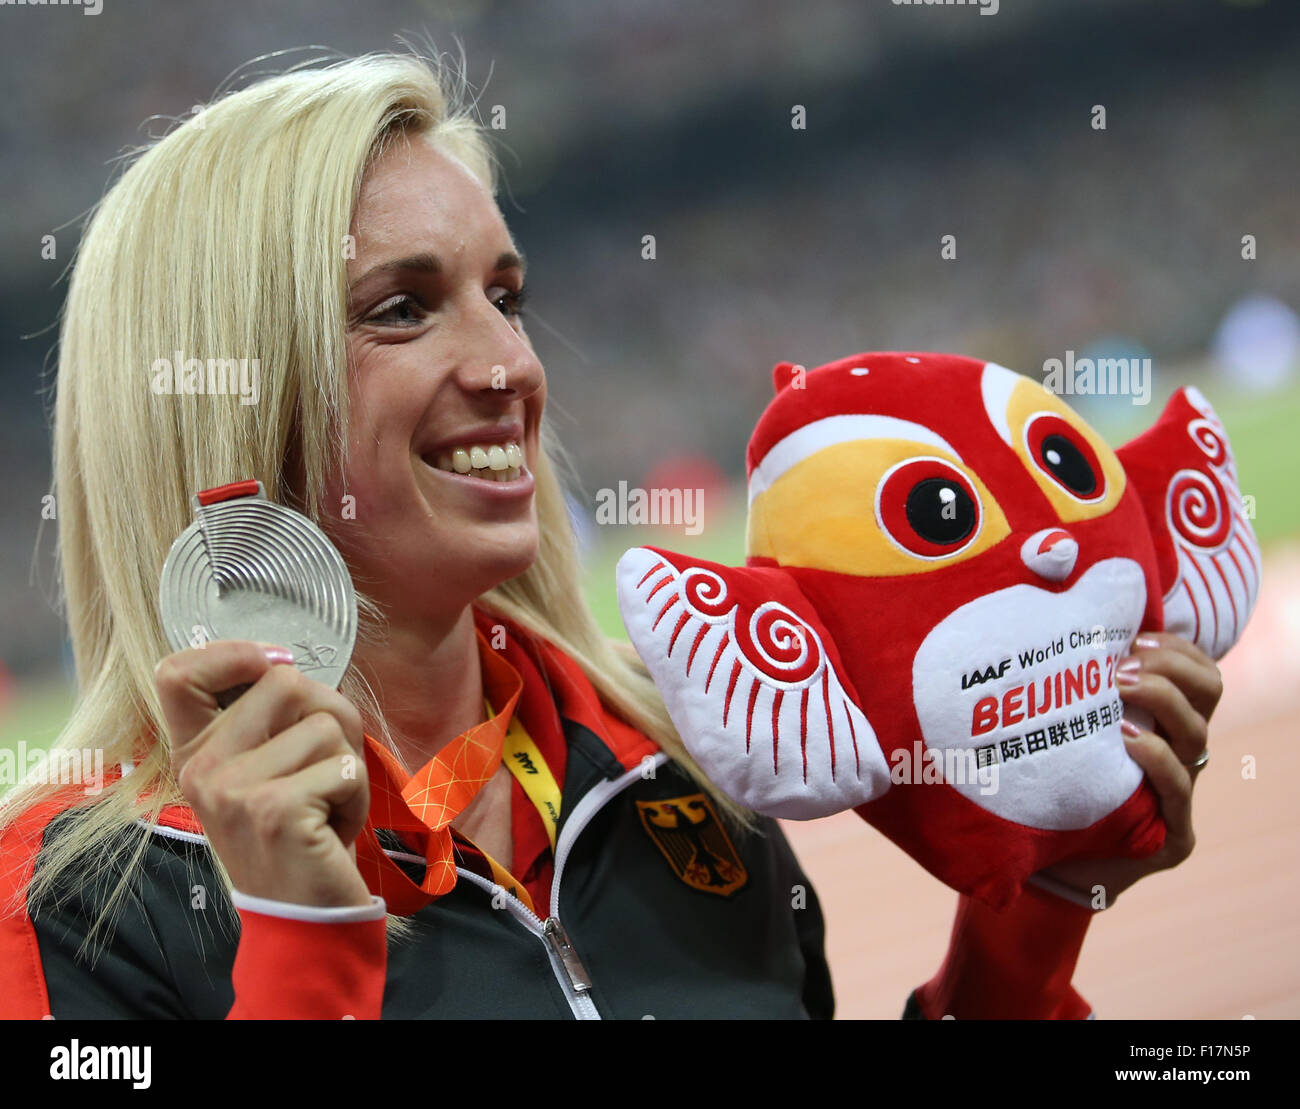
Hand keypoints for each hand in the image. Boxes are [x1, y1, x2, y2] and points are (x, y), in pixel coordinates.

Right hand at [154, 641, 372, 907]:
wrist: (303, 916)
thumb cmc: (301, 830)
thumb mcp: (270, 767)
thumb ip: (271, 714)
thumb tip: (285, 662)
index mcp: (195, 751)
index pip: (178, 673)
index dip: (233, 652)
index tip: (273, 665)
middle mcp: (202, 767)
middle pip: (286, 680)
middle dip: (330, 715)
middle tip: (322, 769)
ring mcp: (233, 790)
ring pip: (327, 724)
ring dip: (346, 764)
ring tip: (325, 806)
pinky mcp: (274, 810)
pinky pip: (346, 766)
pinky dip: (357, 795)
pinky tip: (333, 830)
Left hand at [1035, 631, 1222, 907]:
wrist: (1046, 867)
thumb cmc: (1048, 788)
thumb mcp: (1059, 731)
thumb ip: (1063, 690)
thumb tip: (1031, 631)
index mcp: (1163, 724)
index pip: (1197, 672)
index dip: (1174, 647)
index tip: (1132, 636)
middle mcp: (1180, 753)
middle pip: (1208, 691)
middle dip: (1170, 666)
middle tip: (1122, 663)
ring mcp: (1181, 793)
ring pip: (1197, 733)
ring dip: (1159, 700)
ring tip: (1117, 687)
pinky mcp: (1172, 834)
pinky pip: (1177, 787)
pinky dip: (1154, 756)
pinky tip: (1125, 738)